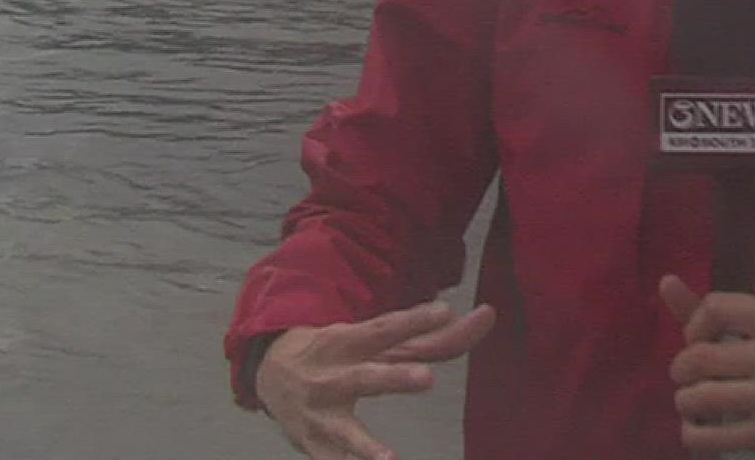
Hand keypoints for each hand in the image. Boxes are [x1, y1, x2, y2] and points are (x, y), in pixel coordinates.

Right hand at [254, 300, 495, 458]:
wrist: (269, 373)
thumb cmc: (337, 351)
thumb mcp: (371, 337)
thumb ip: (427, 335)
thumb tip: (485, 318)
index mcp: (349, 342)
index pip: (385, 329)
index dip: (414, 319)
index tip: (445, 310)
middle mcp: (335, 376)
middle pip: (369, 377)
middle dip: (395, 378)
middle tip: (427, 377)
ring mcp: (323, 413)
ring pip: (347, 430)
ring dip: (367, 446)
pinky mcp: (315, 443)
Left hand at [659, 275, 754, 458]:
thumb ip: (717, 312)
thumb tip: (665, 281)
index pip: (715, 307)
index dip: (692, 326)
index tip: (696, 342)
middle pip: (701, 356)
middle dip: (680, 371)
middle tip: (686, 379)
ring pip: (702, 398)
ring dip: (685, 404)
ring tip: (691, 405)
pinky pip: (714, 436)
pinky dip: (695, 435)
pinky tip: (699, 431)